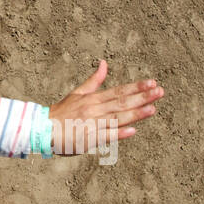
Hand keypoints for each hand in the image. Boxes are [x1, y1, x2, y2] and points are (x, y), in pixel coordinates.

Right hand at [47, 60, 162, 154]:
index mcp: (92, 99)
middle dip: (142, 97)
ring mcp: (92, 124)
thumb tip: (104, 63)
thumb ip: (94, 80)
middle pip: (121, 103)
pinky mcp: (88, 139)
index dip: (136, 87)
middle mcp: (94, 110)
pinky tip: (132, 131)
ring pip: (117, 118)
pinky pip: (105, 136)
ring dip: (135, 114)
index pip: (118, 91)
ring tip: (152, 109)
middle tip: (160, 92)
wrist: (43, 129)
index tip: (152, 83)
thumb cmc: (62, 112)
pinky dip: (118, 133)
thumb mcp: (77, 93)